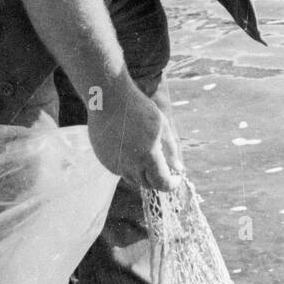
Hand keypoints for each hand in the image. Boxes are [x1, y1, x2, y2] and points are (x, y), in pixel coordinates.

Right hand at [88, 75, 183, 191]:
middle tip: (163, 166)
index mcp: (148, 156)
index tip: (176, 178)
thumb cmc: (138, 109)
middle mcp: (130, 165)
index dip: (171, 184)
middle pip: (147, 184)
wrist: (108, 99)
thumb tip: (178, 169)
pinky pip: (119, 170)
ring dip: (142, 173)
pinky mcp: (104, 160)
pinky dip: (128, 166)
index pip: (162, 183)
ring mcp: (115, 164)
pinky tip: (130, 148)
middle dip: (157, 179)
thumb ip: (170, 150)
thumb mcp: (161, 126)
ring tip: (145, 154)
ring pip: (132, 179)